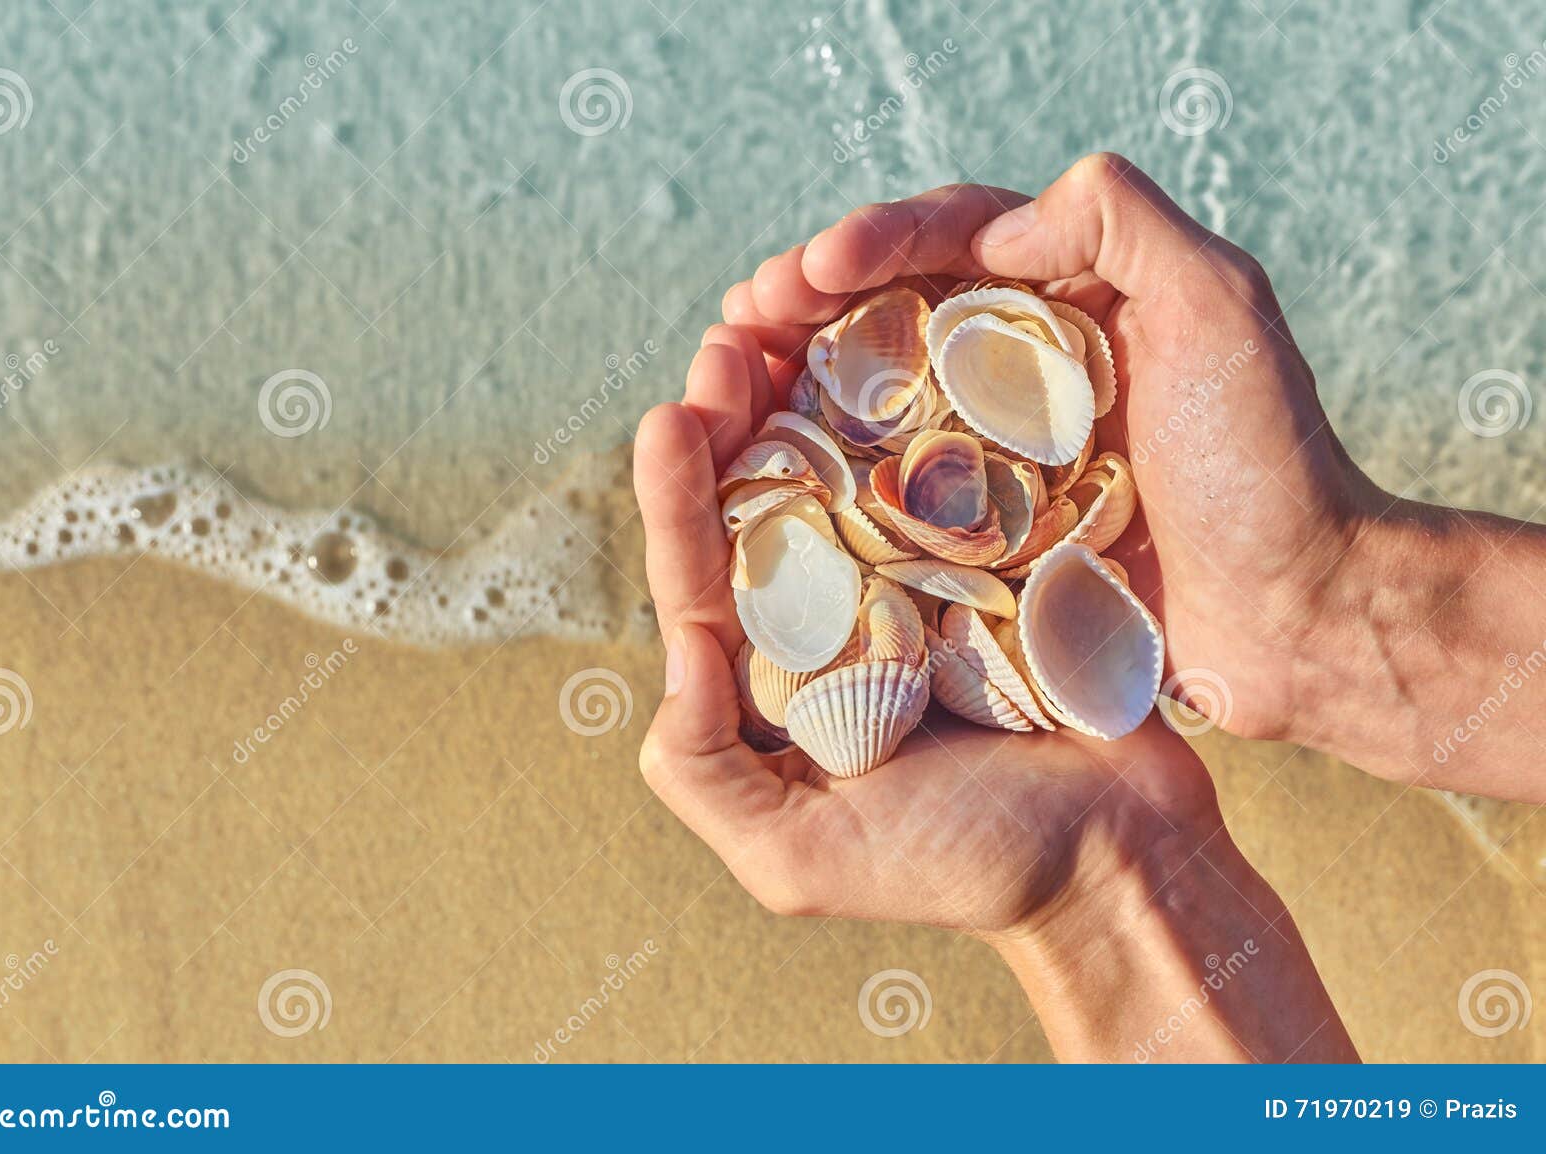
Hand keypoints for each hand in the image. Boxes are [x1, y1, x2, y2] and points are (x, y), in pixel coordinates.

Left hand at [632, 331, 1216, 936]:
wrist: (1119, 853)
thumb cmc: (961, 866)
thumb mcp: (797, 857)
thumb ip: (703, 772)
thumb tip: (674, 652)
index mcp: (772, 683)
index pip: (706, 581)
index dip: (679, 499)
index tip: (669, 417)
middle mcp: (829, 624)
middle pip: (760, 507)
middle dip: (732, 422)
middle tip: (727, 346)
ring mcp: (907, 586)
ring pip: (840, 472)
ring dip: (805, 396)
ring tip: (781, 322)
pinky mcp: (985, 561)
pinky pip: (939, 474)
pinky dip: (910, 416)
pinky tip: (893, 349)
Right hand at [728, 153, 1382, 746]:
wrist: (1294, 616)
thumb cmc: (1265, 465)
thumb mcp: (1218, 306)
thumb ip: (1121, 222)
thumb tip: (997, 225)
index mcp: (1069, 303)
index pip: (952, 242)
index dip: (874, 243)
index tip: (815, 267)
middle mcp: (1020, 372)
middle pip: (889, 316)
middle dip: (806, 307)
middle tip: (742, 317)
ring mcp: (994, 456)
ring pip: (872, 400)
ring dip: (793, 386)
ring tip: (728, 381)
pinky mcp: (980, 536)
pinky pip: (883, 493)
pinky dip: (820, 477)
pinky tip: (765, 473)